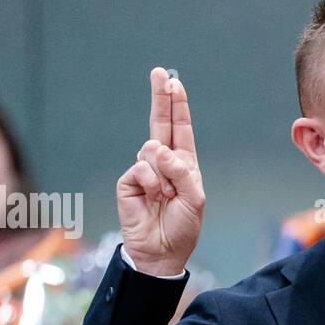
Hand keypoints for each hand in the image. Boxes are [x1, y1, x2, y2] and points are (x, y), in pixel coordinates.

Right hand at [116, 67, 204, 275]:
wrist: (162, 251)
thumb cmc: (182, 226)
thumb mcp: (194, 199)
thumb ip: (182, 172)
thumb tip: (159, 148)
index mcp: (183, 164)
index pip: (179, 129)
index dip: (177, 106)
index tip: (174, 82)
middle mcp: (163, 163)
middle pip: (160, 123)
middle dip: (160, 97)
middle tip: (159, 72)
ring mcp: (144, 170)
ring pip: (152, 150)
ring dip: (164, 174)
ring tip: (166, 196)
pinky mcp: (129, 181)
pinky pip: (141, 168)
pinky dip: (152, 183)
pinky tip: (154, 198)